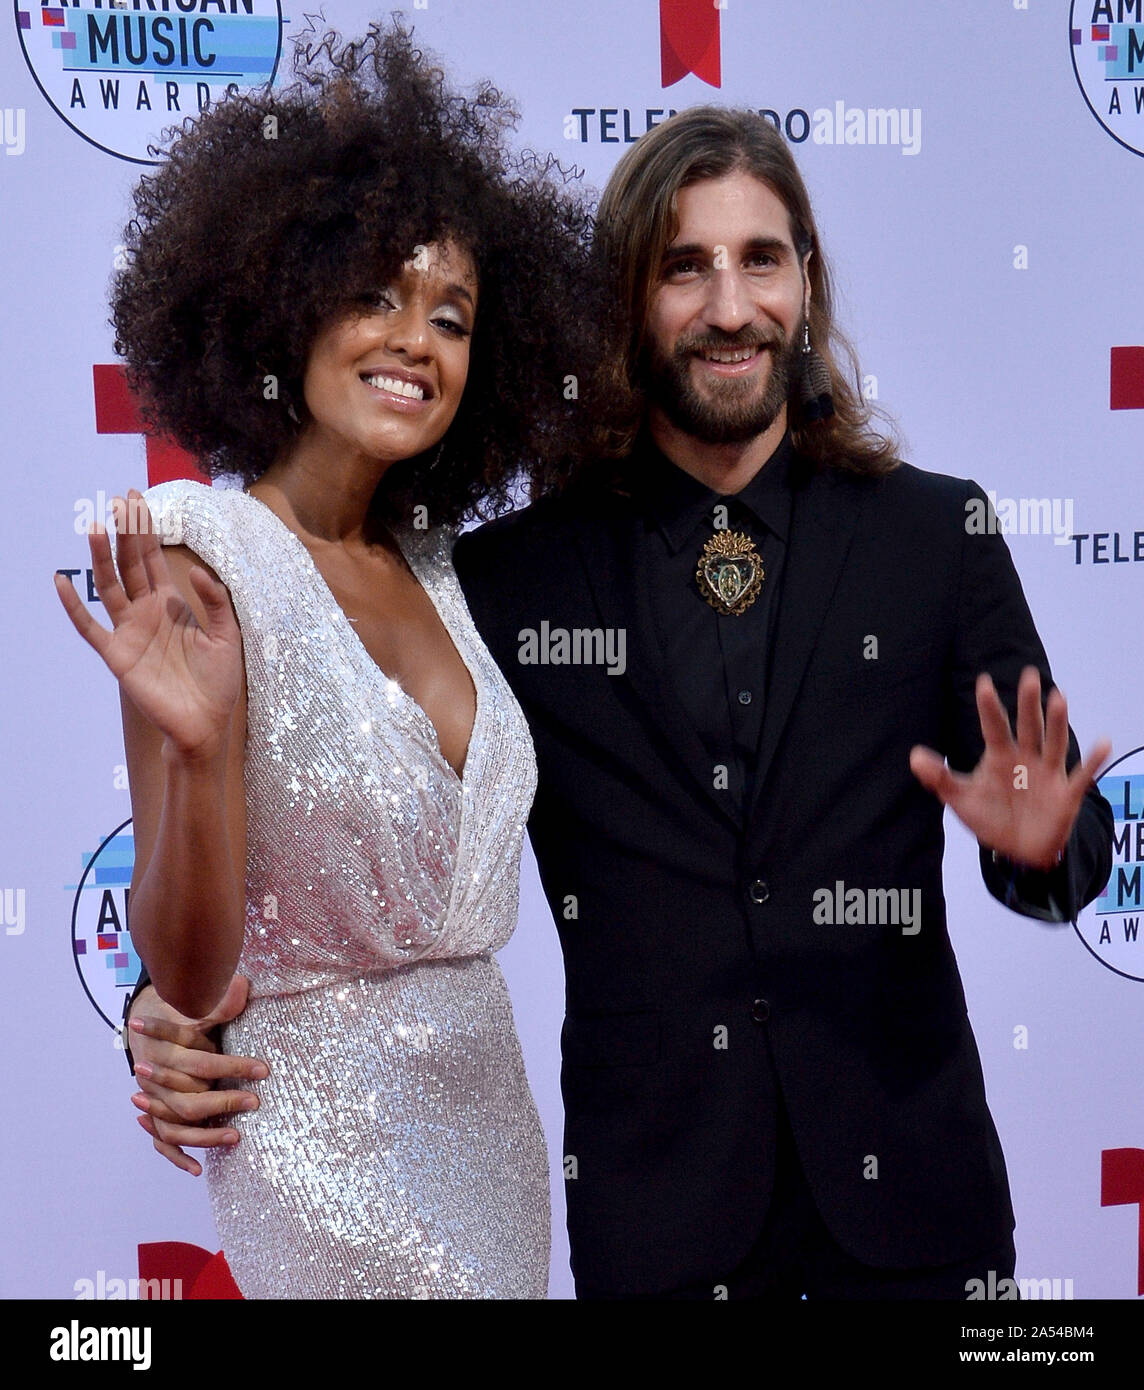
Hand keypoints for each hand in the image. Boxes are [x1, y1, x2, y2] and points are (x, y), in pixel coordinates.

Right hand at [54, 490, 241, 762]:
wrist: (206, 723)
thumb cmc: (217, 682)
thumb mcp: (228, 635)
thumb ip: (216, 601)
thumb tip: (197, 570)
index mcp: (172, 604)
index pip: (153, 559)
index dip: (145, 529)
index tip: (136, 498)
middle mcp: (147, 612)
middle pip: (131, 563)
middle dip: (125, 532)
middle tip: (118, 500)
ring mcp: (129, 631)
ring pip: (110, 586)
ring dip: (100, 557)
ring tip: (93, 527)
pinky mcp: (117, 655)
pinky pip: (89, 627)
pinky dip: (74, 606)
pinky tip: (61, 582)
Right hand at [128, 976, 267, 1176]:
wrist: (145, 1028)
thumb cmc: (180, 1019)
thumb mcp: (198, 1010)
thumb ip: (219, 1003)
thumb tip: (241, 985)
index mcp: (168, 1053)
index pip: (203, 1064)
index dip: (234, 1067)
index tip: (263, 1070)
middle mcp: (155, 1083)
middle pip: (188, 1104)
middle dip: (224, 1104)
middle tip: (254, 1103)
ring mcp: (152, 1103)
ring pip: (174, 1129)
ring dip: (204, 1136)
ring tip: (235, 1137)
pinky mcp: (155, 1116)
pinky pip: (162, 1142)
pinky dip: (178, 1157)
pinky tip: (198, 1169)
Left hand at [909, 666, 1110, 870]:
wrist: (1019, 850)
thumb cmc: (991, 817)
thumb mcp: (960, 798)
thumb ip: (939, 777)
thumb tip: (914, 756)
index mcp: (1000, 756)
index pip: (993, 726)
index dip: (988, 706)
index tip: (983, 681)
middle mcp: (1026, 758)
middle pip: (1028, 726)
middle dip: (1028, 703)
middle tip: (1029, 675)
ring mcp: (1048, 773)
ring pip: (1054, 743)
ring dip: (1056, 722)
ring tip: (1058, 697)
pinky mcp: (1066, 793)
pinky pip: (1082, 775)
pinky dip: (1093, 760)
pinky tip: (1103, 742)